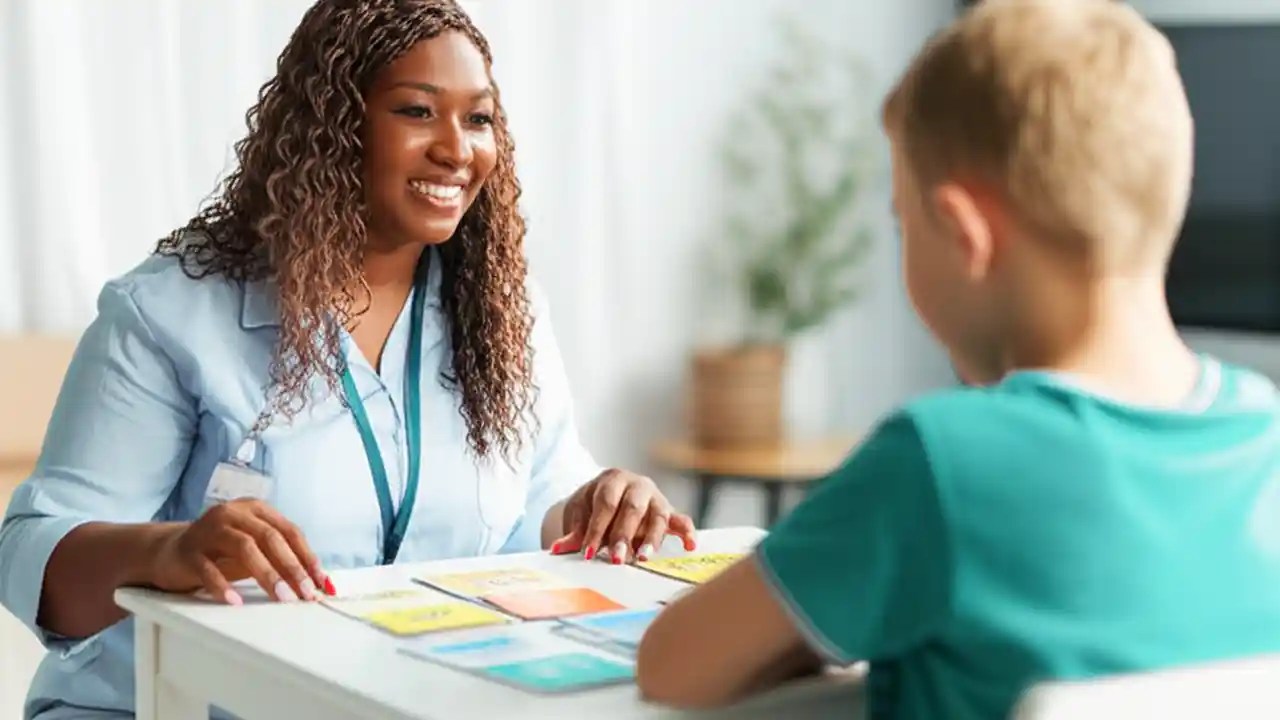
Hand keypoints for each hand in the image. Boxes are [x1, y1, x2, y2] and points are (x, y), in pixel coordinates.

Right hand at [151, 499, 331, 604]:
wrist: (170, 552)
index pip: (289, 530)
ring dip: (267, 575)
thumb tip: (316, 582)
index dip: (307, 556)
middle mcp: (234, 513)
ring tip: (282, 598)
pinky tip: (235, 601)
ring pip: (244, 547)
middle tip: (305, 593)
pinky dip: (223, 585)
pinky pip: (208, 568)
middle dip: (292, 567)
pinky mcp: (189, 551)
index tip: (321, 582)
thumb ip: (280, 559)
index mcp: (255, 509)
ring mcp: (209, 529)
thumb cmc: (221, 552)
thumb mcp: (254, 550)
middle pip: (270, 537)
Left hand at [551, 468, 695, 563]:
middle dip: (624, 535)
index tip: (589, 553)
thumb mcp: (581, 513)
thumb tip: (559, 549)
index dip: (597, 529)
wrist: (609, 496)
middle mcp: (637, 485)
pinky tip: (690, 547)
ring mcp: (656, 498)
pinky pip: (682, 520)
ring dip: (652, 538)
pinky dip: (688, 532)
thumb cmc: (594, 504)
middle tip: (617, 559)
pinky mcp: (669, 513)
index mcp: (613, 479)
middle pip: (632, 508)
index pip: (605, 503)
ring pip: (658, 515)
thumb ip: (575, 532)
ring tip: (644, 558)